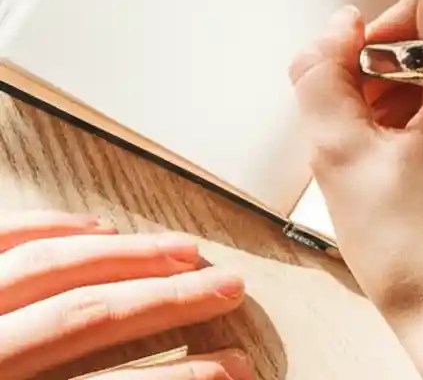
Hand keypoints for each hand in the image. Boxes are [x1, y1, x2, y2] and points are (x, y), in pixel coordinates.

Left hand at [0, 210, 249, 379]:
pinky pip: (0, 237)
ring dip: (127, 255)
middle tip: (226, 289)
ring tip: (182, 252)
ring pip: (47, 265)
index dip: (180, 376)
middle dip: (168, 298)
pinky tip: (98, 228)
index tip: (230, 367)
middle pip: (86, 313)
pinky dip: (51, 227)